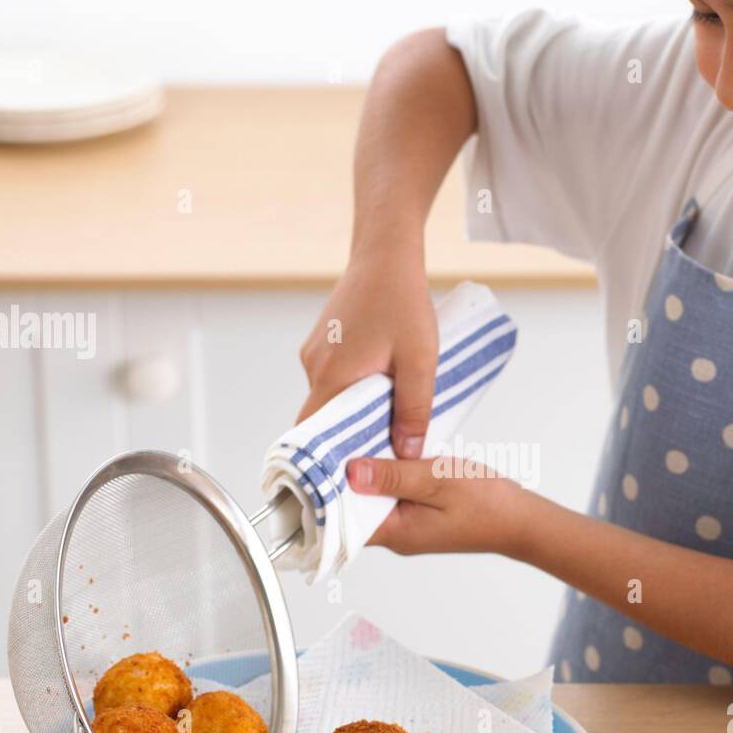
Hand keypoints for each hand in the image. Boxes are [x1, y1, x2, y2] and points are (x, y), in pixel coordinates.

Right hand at [296, 250, 438, 457]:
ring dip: (357, 410)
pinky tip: (384, 385)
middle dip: (350, 438)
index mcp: (331, 376)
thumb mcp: (419, 361)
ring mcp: (316, 352)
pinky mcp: (325, 341)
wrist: (386, 252)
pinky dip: (355, 389)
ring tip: (390, 417)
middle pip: (323, 419)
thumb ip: (414, 411)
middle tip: (381, 453)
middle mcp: (314, 366)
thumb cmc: (402, 300)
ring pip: (332, 398)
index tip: (346, 480)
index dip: (326, 461)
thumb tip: (407, 454)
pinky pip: (336, 378)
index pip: (313, 435)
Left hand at [346, 454, 530, 556]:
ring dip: (370, 473)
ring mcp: (408, 526)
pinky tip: (390, 452)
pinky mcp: (419, 515)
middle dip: (347, 476)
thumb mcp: (436, 480)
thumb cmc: (486, 503)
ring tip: (362, 439)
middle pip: (356, 507)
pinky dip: (389, 475)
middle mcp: (396, 534)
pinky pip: (393, 496)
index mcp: (395, 532)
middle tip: (342, 439)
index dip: (328, 490)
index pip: (343, 518)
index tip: (321, 459)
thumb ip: (393, 476)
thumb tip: (351, 472)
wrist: (521, 520)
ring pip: (375, 499)